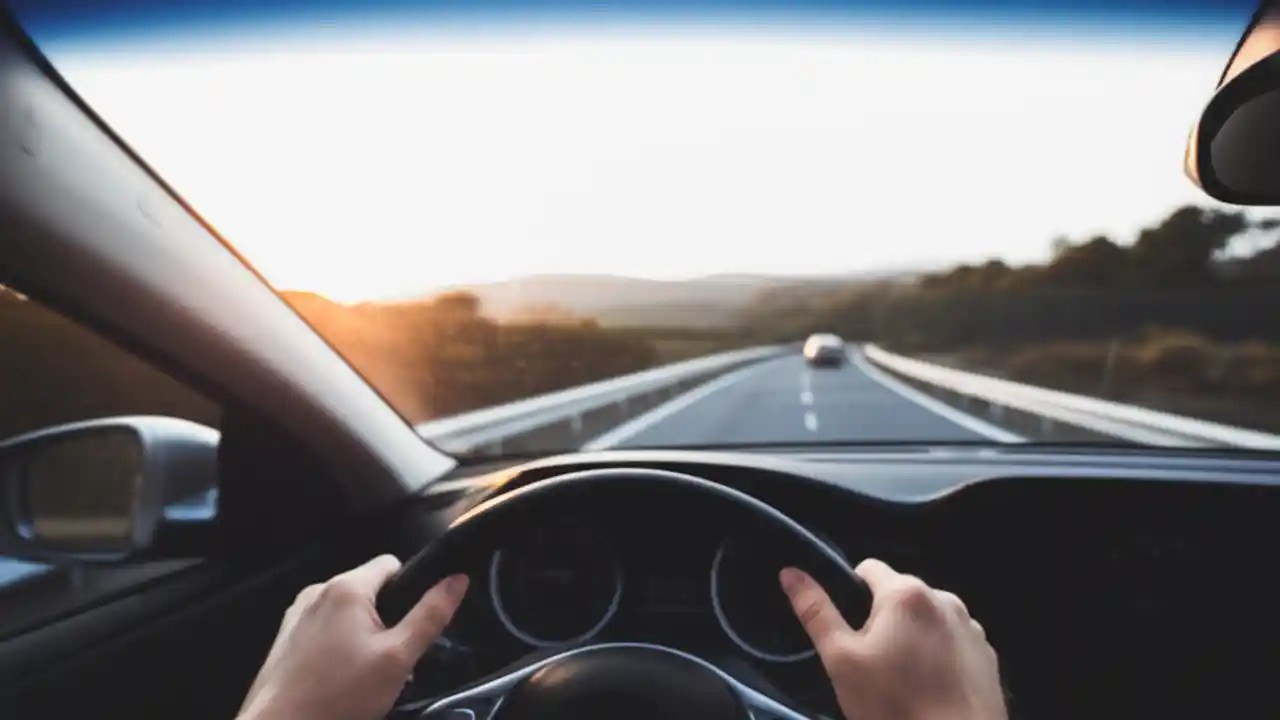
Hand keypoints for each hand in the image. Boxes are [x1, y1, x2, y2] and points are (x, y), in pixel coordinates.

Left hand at [238, 555, 469, 719]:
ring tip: (364, 670)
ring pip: (346, 609)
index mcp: (346, 587)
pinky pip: (324, 625)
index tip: (410, 625)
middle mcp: (317, 590)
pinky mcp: (285, 636)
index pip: (391, 564)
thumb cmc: (342, 694)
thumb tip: (458, 578)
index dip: (410, 589)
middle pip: (368, 588)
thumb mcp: (398, 657)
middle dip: (385, 616)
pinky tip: (338, 675)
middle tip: (390, 656)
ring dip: (361, 630)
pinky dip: (337, 642)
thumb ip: (431, 615)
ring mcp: (296, 613)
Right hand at [779, 560, 1004, 719]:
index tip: (850, 631)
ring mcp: (971, 626)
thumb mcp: (841, 660)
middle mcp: (944, 598)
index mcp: (905, 593)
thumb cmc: (893, 702)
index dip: (851, 594)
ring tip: (905, 676)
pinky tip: (934, 685)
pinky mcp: (988, 653)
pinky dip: (941, 652)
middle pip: (900, 594)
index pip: (868, 568)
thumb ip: (815, 612)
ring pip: (928, 617)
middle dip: (884, 618)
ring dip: (914, 633)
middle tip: (873, 661)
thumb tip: (790, 572)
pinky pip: (953, 639)